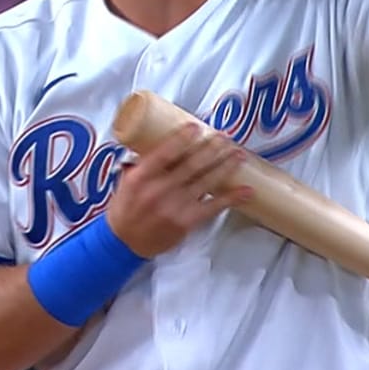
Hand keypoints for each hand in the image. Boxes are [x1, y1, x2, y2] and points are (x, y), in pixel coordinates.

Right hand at [105, 123, 251, 257]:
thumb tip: (160, 141)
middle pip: (191, 164)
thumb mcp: (126, 182)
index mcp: (141, 177)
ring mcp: (174, 207)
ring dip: (226, 166)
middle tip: (225, 137)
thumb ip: (142, 163)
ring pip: (206, 181)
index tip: (196, 127)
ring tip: (238, 154)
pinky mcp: (187, 221)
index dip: (183, 138)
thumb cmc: (124, 210)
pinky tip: (245, 190)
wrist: (123, 242)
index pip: (165, 153)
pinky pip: (213, 207)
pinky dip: (231, 198)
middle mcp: (159, 190)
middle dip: (212, 148)